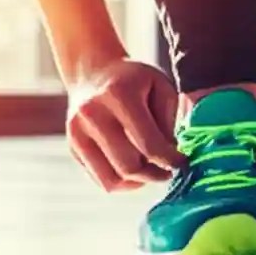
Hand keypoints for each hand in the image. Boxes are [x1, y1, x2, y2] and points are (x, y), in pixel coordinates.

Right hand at [66, 58, 184, 191]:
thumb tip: (171, 156)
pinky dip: (123, 182)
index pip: (148, 144)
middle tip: (168, 170)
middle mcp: (92, 114)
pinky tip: (134, 169)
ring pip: (113, 180)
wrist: (94, 72)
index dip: (171, 160)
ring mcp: (77, 132)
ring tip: (151, 170)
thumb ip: (169, 120)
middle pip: (129, 166)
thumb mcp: (161, 87)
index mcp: (118, 94)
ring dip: (138, 182)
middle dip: (155, 174)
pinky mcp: (73, 146)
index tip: (182, 163)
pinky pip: (101, 180)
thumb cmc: (135, 80)